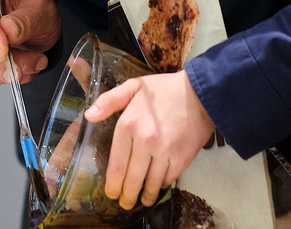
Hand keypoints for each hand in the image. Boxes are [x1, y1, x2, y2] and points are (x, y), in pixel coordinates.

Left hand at [84, 71, 213, 209]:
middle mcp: (144, 141)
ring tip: (141, 200)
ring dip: (145, 196)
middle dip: (126, 196)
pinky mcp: (182, 159)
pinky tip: (157, 186)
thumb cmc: (165, 90)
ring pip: (150, 184)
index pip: (116, 165)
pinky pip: (167, 179)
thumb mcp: (134, 87)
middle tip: (124, 203)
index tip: (111, 193)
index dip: (113, 184)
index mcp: (128, 125)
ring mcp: (164, 152)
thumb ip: (109, 100)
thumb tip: (89, 115)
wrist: (201, 93)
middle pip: (132, 179)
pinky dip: (161, 185)